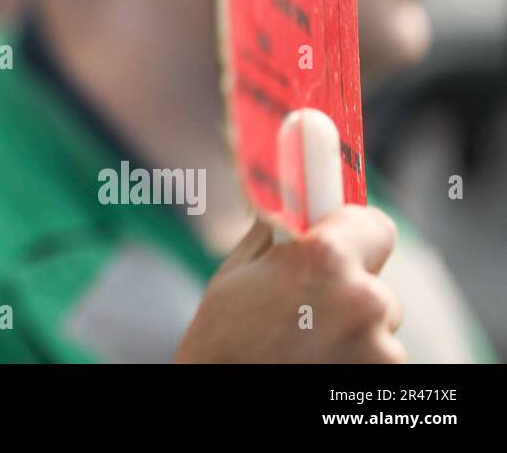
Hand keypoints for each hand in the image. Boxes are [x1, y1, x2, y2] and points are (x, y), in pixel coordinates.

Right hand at [174, 204, 404, 362]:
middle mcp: (361, 298)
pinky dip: (354, 358)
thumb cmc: (222, 338)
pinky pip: (376, 355)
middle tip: (304, 307)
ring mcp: (380, 345)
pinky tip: (314, 363)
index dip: (354, 233)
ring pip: (376, 324)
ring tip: (303, 344)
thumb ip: (279, 234)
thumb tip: (294, 207)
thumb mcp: (239, 270)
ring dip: (352, 329)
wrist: (223, 398)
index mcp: (325, 257)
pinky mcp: (383, 377)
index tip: (339, 243)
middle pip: (374, 281)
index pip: (375, 225)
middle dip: (347, 289)